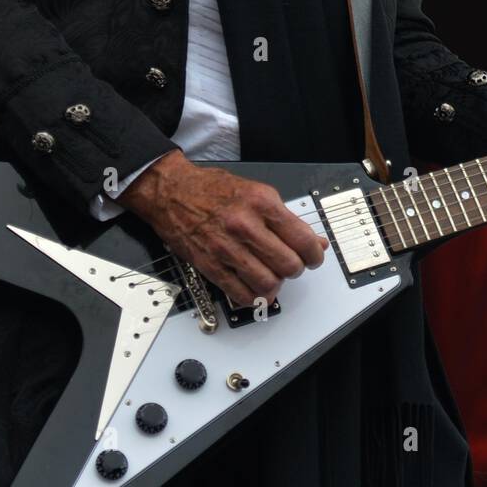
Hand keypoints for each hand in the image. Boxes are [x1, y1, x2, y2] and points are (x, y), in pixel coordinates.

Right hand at [118, 150, 328, 307]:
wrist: (172, 192)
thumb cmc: (213, 190)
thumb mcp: (257, 192)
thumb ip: (286, 219)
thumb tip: (314, 242)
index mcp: (261, 203)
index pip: (302, 240)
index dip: (314, 255)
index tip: (314, 257)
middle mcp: (245, 225)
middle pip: (289, 265)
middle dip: (296, 269)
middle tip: (292, 265)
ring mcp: (226, 248)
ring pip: (268, 284)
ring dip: (276, 284)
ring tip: (272, 275)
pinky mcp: (210, 265)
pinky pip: (241, 293)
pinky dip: (254, 297)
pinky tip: (255, 288)